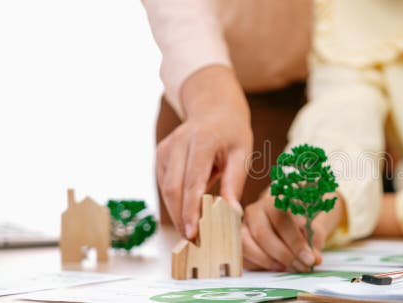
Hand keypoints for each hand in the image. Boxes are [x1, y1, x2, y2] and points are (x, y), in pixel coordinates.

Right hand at [156, 65, 251, 239]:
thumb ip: (235, 183)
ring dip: (176, 212)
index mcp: (202, 142)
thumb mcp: (242, 153)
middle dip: (181, 217)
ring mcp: (166, 149)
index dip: (191, 209)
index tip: (193, 232)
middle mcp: (179, 144)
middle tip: (192, 240)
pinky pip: (164, 184)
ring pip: (165, 189)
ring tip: (190, 232)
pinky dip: (174, 201)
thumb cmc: (232, 132)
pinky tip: (186, 214)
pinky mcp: (161, 156)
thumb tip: (231, 213)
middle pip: (173, 188)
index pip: (192, 181)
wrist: (213, 108)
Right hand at [242, 189, 344, 271]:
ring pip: (246, 245)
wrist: (286, 220)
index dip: (295, 242)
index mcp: (274, 200)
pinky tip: (276, 266)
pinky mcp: (237, 242)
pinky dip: (259, 265)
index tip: (309, 259)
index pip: (282, 220)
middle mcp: (255, 210)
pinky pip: (243, 256)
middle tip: (301, 267)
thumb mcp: (311, 228)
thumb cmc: (300, 223)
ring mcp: (242, 226)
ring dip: (268, 261)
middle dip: (283, 254)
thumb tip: (314, 259)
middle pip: (262, 234)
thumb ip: (313, 241)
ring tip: (287, 268)